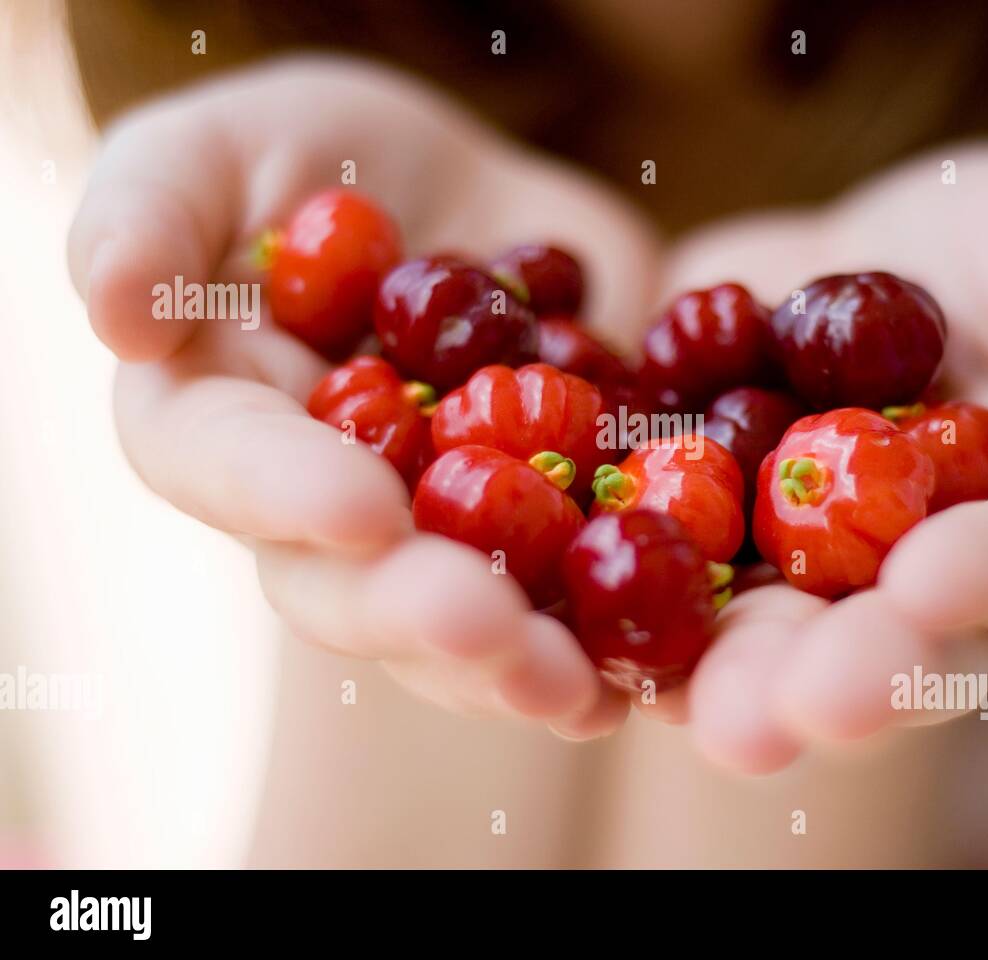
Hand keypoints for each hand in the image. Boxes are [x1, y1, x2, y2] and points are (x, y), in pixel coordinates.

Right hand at [68, 56, 659, 735]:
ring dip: (511, 662)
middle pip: (342, 587)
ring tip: (572, 685)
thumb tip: (116, 308)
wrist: (479, 203)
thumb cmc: (330, 160)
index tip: (360, 509)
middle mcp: (319, 511)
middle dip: (414, 612)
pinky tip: (641, 682)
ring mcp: (434, 543)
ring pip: (456, 628)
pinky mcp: (539, 545)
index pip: (224, 464)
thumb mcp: (233, 142)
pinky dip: (603, 650)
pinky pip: (563, 611)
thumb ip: (159, 201)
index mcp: (223, 416)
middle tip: (486, 627)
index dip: (282, 493)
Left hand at [651, 144, 987, 772]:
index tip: (934, 583)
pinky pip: (675, 579)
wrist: (877, 267)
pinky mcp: (720, 539)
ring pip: (782, 640)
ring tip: (699, 713)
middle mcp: (939, 579)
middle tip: (796, 714)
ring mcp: (820, 573)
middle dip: (850, 679)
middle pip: (907, 643)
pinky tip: (582, 625)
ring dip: (736, 681)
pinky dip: (633, 602)